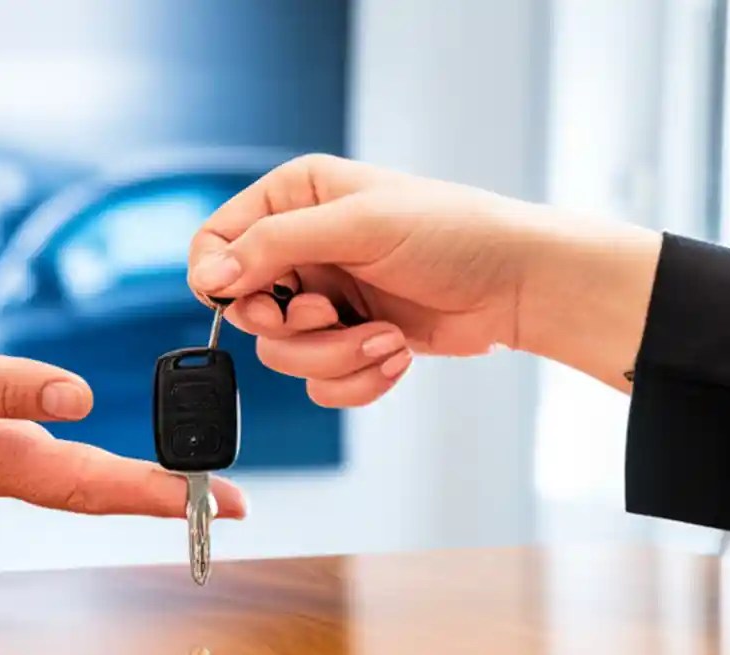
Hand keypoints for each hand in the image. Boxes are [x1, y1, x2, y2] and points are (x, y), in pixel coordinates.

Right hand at [0, 308, 246, 518]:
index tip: (222, 504)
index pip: (95, 484)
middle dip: (163, 499)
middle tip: (227, 505)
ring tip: (183, 488)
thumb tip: (78, 398)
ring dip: (130, 486)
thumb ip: (1, 386)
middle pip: (94, 492)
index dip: (161, 494)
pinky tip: (100, 459)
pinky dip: (87, 466)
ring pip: (72, 482)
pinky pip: (44, 462)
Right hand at [187, 154, 661, 401]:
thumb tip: (211, 274)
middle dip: (294, 326)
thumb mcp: (359, 225)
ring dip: (335, 355)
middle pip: (244, 308)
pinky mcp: (348, 340)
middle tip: (329, 314)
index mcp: (295, 198)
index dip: (219, 276)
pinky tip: (396, 352)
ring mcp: (324, 298)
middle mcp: (302, 247)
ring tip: (386, 337)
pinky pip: (317, 380)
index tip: (249, 299)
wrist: (518, 286)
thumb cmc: (453, 233)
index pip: (217, 239)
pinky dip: (356, 377)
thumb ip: (276, 244)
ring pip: (282, 354)